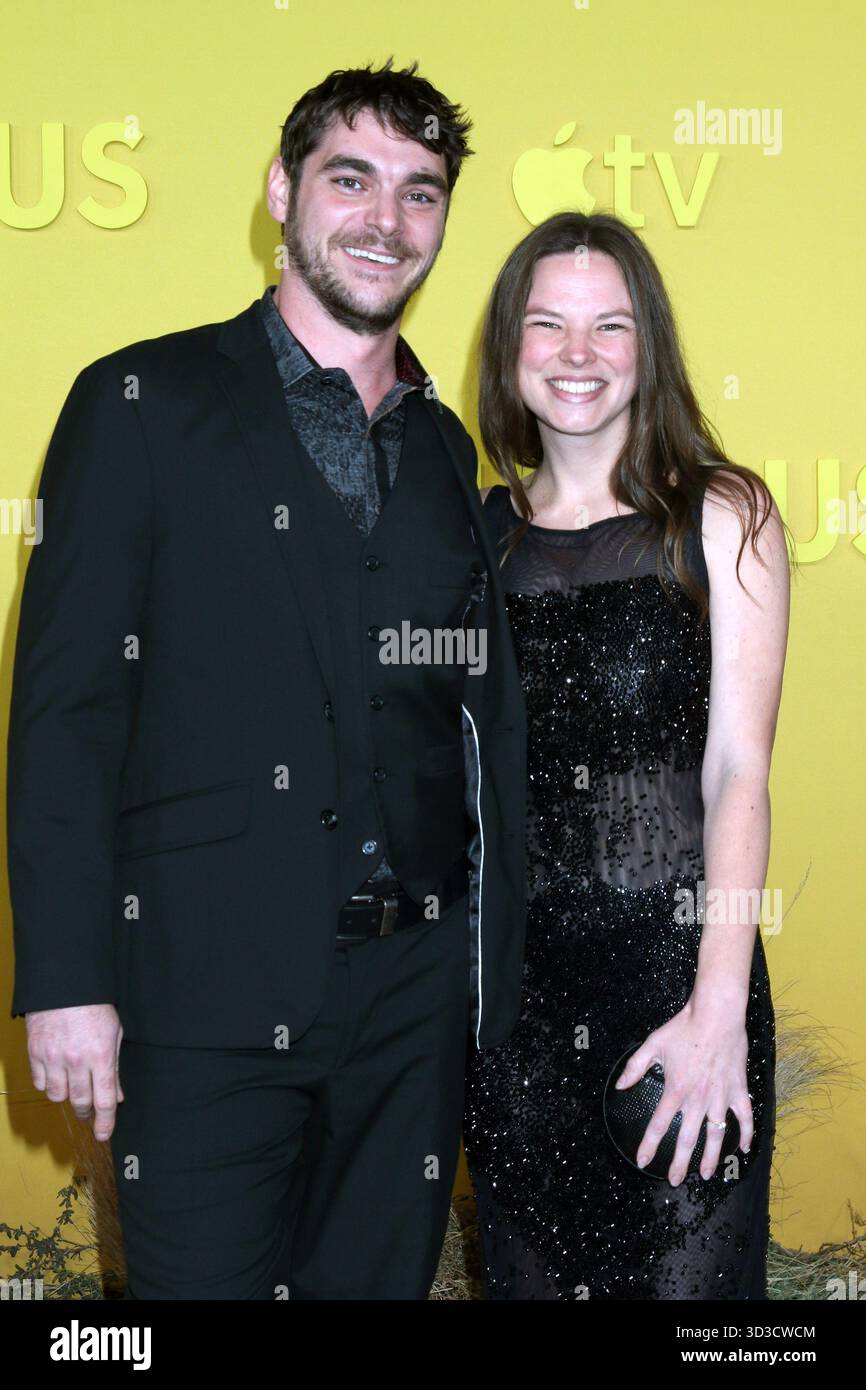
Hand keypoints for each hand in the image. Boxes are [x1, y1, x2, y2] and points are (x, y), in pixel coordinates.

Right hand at [25, 1004, 123, 1141]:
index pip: (105, 1100)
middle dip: (87, 1112)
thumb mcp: (114, 1033)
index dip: (105, 1122)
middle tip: (89, 1111)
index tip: (103, 1134)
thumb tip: (117, 1096)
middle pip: (81, 1102)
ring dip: (67, 1097)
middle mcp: (77, 1060)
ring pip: (58, 1096)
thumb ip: (115, 1066)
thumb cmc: (94, 1006)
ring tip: (73, 1088)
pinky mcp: (35, 1053)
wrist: (64, 984)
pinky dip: (49, 1085)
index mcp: (101, 1055)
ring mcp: (53, 1058)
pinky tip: (56, 1075)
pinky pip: (41, 1084)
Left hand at [614, 999, 752, 1185]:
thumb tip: (620, 1085)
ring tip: (705, 1175)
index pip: (659, 1125)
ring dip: (710, 1158)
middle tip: (674, 1180)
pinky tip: (743, 1149)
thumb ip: (635, 1067)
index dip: (649, 1145)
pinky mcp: (738, 1090)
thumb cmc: (684, 1028)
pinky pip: (745, 1118)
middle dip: (679, 1163)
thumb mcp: (652, 1044)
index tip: (643, 1161)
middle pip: (687, 1139)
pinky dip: (746, 1135)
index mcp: (676, 1090)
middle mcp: (698, 1099)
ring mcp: (721, 1097)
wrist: (717, 1015)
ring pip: (716, 1135)